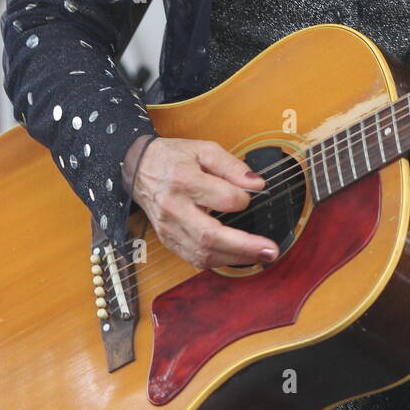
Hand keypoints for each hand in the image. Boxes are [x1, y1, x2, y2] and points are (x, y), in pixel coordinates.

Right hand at [122, 135, 279, 269]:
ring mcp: (169, 228)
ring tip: (260, 255)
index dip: (243, 199)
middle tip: (271, 250)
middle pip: (210, 237)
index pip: (222, 198)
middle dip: (245, 247)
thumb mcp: (203, 149)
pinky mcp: (168, 240)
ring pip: (203, 254)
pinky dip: (218, 260)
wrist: (138, 168)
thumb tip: (257, 185)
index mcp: (184, 180)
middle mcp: (174, 208)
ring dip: (235, 258)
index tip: (252, 195)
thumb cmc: (173, 157)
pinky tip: (236, 256)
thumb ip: (232, 166)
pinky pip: (194, 258)